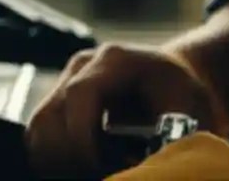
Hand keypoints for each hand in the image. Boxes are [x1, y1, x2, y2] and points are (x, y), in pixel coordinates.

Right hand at [25, 43, 228, 179]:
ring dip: (57, 160)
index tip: (98, 169)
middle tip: (99, 178)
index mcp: (114, 60)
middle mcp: (82, 65)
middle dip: (67, 157)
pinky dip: (54, 158)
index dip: (81, 137)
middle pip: (48, 114)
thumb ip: (171, 137)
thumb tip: (150, 170)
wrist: (176, 76)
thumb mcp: (190, 111)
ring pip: (38, 127)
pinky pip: (40, 133)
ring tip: (91, 175)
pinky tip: (82, 170)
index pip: (79, 95)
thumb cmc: (186, 94)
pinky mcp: (58, 100)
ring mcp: (65, 81)